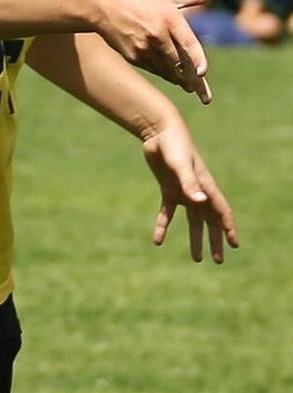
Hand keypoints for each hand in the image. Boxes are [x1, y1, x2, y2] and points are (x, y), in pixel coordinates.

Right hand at [94, 0, 221, 103]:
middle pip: (178, 63)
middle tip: (205, 96)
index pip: (187, 42)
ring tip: (193, 89)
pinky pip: (153, 68)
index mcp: (169, 18)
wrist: (100, 4)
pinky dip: (165, 73)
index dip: (196, 59)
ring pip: (166, 69)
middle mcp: (156, 34)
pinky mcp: (132, 56)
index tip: (203, 73)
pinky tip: (174, 78)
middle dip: (193, 81)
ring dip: (179, 80)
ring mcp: (143, 47)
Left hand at [142, 120, 238, 262]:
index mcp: (206, 186)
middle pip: (209, 221)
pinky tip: (157, 241)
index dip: (228, 228)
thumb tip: (199, 203)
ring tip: (197, 258)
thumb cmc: (174, 145)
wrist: (159, 132)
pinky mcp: (168, 190)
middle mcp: (197, 192)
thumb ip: (189, 183)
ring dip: (195, 238)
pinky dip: (163, 226)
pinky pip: (167, 213)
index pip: (221, 211)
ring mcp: (183, 191)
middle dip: (215, 240)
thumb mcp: (180, 164)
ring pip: (192, 221)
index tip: (234, 245)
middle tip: (218, 260)